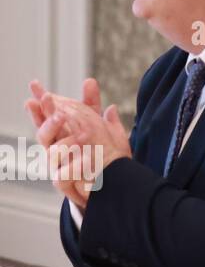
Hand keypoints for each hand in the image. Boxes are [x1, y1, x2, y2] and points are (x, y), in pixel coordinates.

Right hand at [27, 79, 129, 205]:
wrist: (108, 185)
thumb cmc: (100, 154)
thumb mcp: (99, 126)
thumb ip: (92, 105)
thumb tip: (89, 81)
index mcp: (62, 136)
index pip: (49, 117)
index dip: (42, 103)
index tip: (35, 85)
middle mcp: (57, 150)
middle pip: (44, 134)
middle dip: (48, 120)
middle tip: (55, 107)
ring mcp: (59, 167)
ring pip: (51, 153)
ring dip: (64, 142)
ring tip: (77, 131)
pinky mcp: (66, 184)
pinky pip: (63, 177)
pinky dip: (74, 167)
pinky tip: (86, 157)